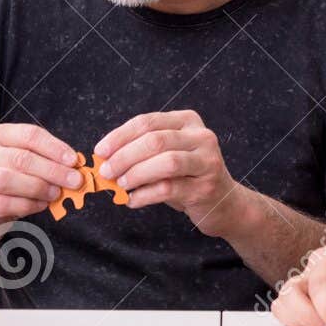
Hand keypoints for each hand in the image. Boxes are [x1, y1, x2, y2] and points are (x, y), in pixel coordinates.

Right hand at [0, 124, 82, 239]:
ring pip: (8, 179)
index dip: (54, 147)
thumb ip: (45, 160)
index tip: (73, 160)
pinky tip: (42, 205)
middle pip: (20, 158)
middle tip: (74, 181)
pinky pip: (4, 203)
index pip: (29, 134)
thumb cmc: (9, 181)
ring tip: (56, 193)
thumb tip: (74, 166)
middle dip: (52, 170)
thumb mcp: (24, 163)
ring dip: (38, 187)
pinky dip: (28, 204)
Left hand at [95, 110, 240, 235]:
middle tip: (106, 171)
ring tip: (119, 184)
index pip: (148, 122)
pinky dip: (145, 195)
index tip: (100, 151)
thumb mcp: (167, 155)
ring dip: (136, 174)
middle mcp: (201, 137)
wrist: (224, 204)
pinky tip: (132, 200)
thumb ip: (141, 152)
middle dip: (124, 156)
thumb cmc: (187, 177)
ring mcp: (207, 162)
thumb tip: (105, 158)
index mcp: (187, 121)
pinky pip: (169, 189)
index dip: (120, 136)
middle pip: (155, 141)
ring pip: (166, 163)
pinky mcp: (206, 188)